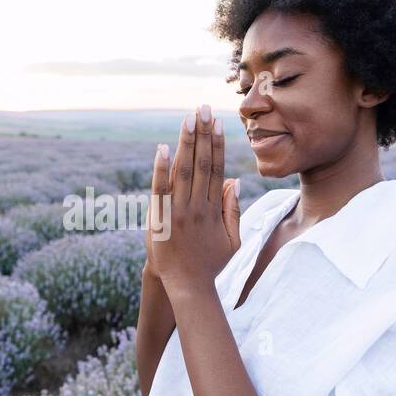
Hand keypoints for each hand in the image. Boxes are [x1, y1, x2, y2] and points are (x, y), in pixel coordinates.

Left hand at [147, 104, 240, 298]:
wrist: (186, 287)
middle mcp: (197, 207)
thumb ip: (232, 211)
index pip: (216, 169)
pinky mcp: (160, 219)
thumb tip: (234, 181)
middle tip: (202, 109)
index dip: (217, 144)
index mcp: (214, 210)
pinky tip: (162, 149)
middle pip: (201, 163)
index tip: (217, 123)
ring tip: (188, 119)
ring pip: (183, 171)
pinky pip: (160, 190)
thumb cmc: (210, 265)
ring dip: (185, 144)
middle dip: (202, 134)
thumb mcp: (232, 241)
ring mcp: (178, 212)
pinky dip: (161, 169)